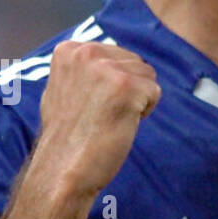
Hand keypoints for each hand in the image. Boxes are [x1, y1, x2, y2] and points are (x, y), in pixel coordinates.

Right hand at [34, 40, 161, 196]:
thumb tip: (105, 62)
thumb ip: (83, 70)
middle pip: (134, 63)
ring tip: (110, 119)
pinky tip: (121, 124)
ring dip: (137, 100)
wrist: (63, 168)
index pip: (115, 55)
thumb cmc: (66, 137)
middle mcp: (87, 53)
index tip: (91, 105)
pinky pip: (154, 93)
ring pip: (147, 76)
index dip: (112, 84)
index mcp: (69, 50)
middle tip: (103, 115)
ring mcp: (107, 68)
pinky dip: (143, 113)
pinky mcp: (127, 86)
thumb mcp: (62, 88)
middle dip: (128, 90)